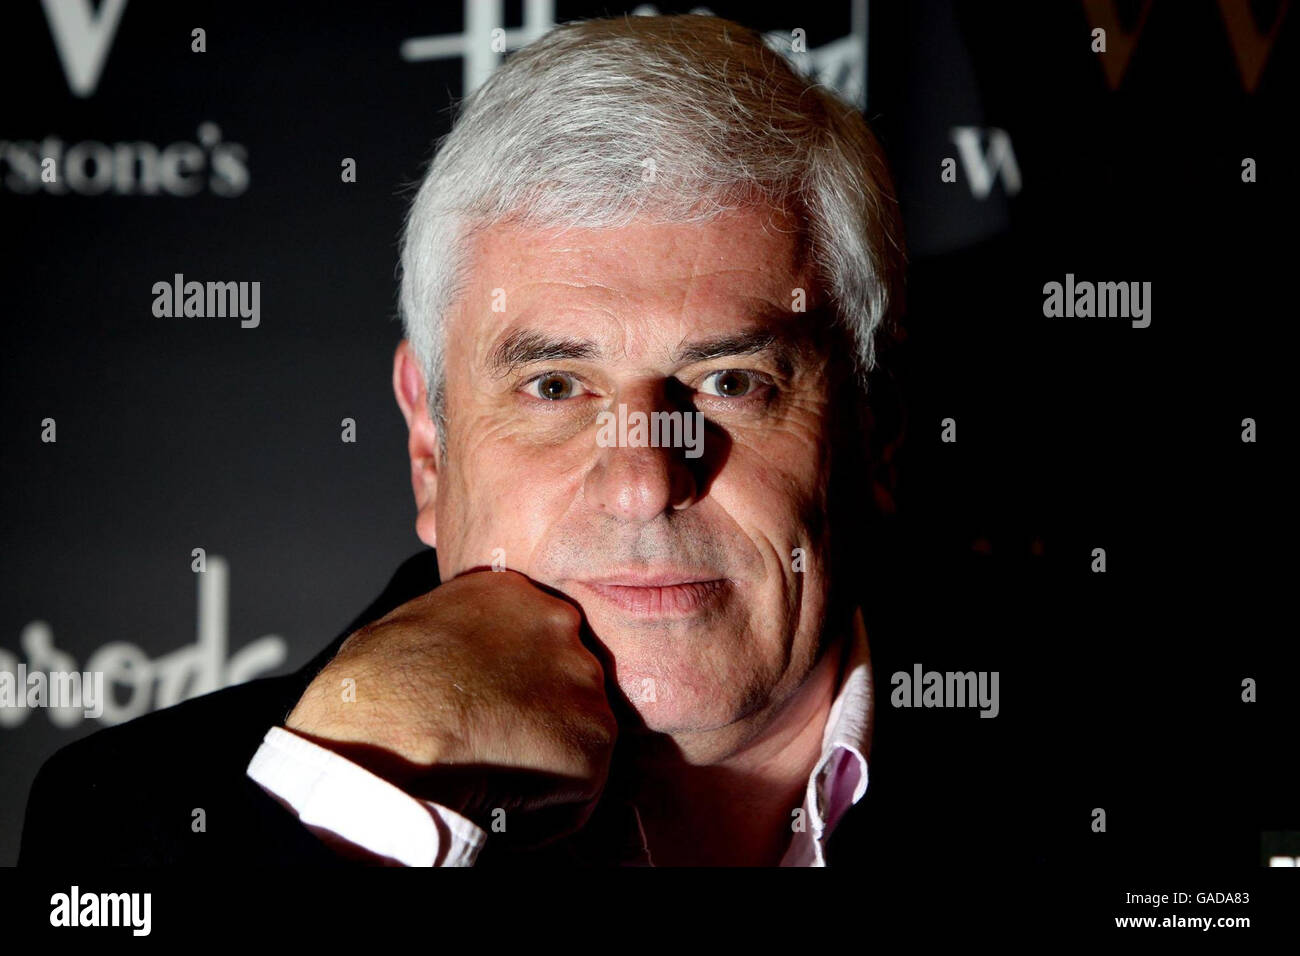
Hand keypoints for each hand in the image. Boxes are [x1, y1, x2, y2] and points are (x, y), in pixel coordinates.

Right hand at [285, 568, 617, 846]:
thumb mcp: (404, 631)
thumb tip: (440, 660)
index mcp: (510, 595)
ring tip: (490, 778)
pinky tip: (503, 804)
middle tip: (490, 745)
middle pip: (561, 679)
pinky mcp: (592, 739)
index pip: (529, 637)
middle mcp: (557, 625)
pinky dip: (548, 806)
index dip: (508, 681)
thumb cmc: (374, 691)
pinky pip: (581, 786)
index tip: (483, 707)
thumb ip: (450, 636)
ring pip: (574, 731)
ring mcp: (581, 681)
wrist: (384, 734)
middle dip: (535, 714)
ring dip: (542, 759)